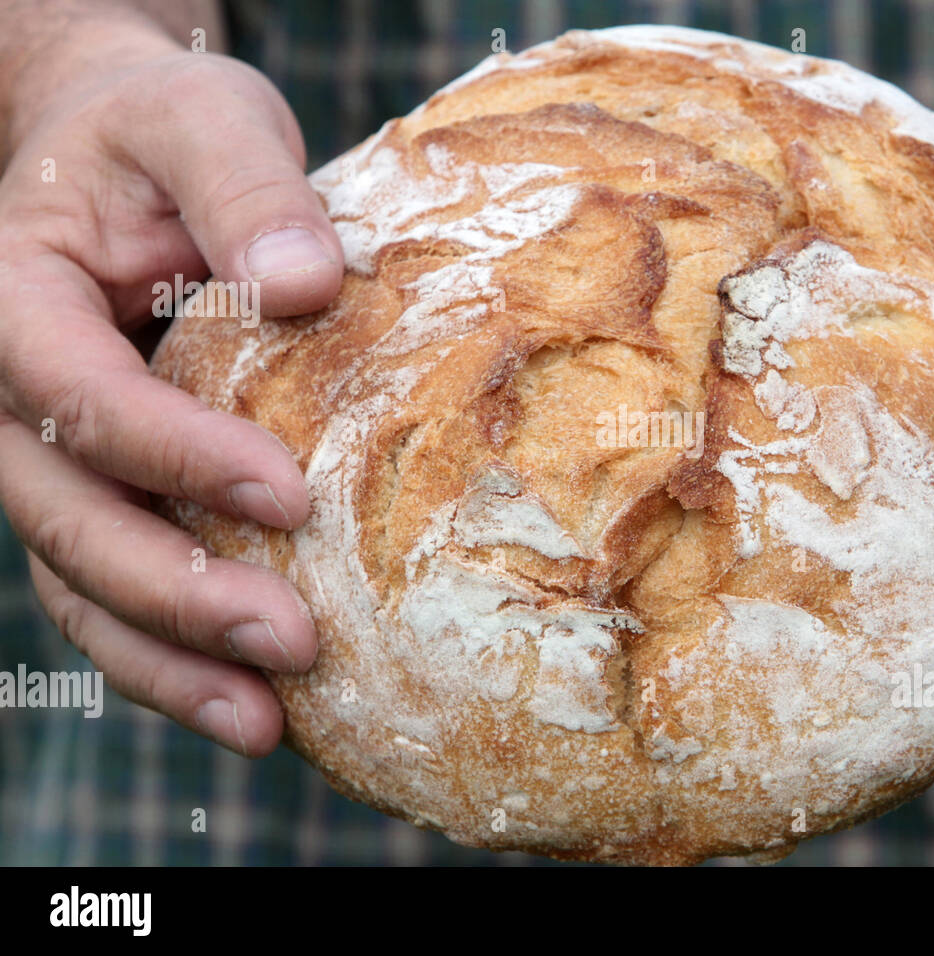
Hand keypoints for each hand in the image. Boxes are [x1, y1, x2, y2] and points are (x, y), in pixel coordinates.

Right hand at [0, 23, 344, 754]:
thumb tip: (307, 286)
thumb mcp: (206, 123)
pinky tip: (254, 705)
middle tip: (293, 641)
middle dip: (176, 594)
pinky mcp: (101, 493)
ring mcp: (48, 459)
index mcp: (14, 299)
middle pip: (69, 517)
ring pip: (81, 582)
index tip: (289, 497)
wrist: (125, 164)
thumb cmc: (163, 138)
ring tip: (267, 723)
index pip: (78, 395)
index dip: (175, 456)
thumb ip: (248, 190)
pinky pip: (115, 591)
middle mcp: (9, 396)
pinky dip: (174, 656)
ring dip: (170, 662)